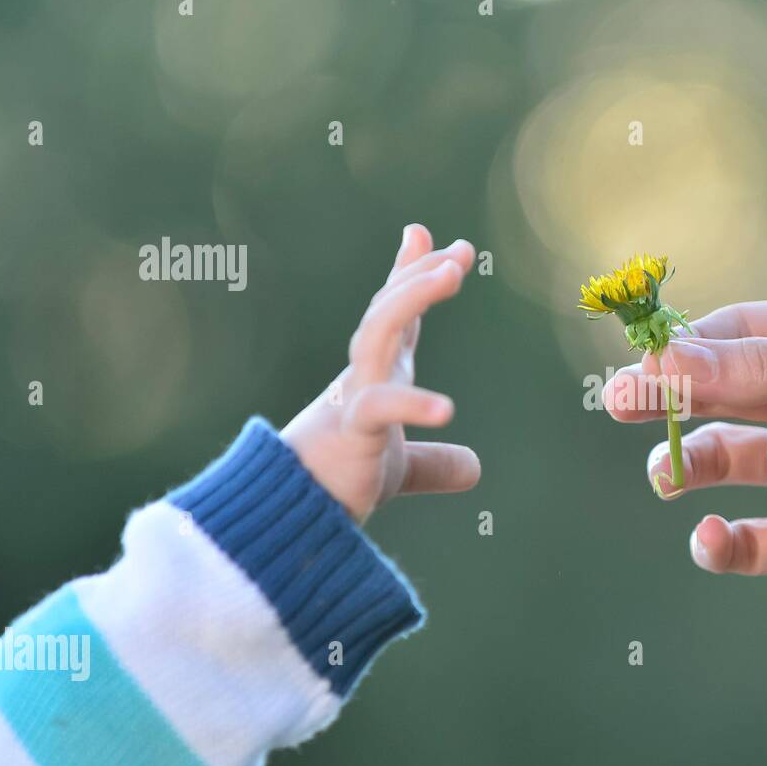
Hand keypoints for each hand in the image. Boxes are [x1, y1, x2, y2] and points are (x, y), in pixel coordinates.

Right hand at [281, 224, 480, 522]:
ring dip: (411, 297)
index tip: (442, 247)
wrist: (292, 519)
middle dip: (419, 276)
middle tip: (459, 253)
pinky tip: (446, 410)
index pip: (398, 319)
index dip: (415, 279)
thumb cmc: (336, 485)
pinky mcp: (350, 435)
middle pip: (388, 312)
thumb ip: (432, 464)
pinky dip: (411, 405)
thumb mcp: (396, 472)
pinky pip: (379, 409)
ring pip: (378, 335)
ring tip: (451, 273)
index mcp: (377, 378)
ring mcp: (354, 400)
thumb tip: (474, 469)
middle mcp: (365, 378)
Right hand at [604, 289, 766, 585]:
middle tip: (617, 404)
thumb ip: (761, 368)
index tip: (641, 365)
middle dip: (671, 399)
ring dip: (690, 465)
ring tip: (664, 473)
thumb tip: (665, 364)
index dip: (686, 349)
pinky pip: (762, 544)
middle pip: (725, 396)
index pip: (739, 336)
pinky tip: (712, 537)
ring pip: (734, 465)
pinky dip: (727, 545)